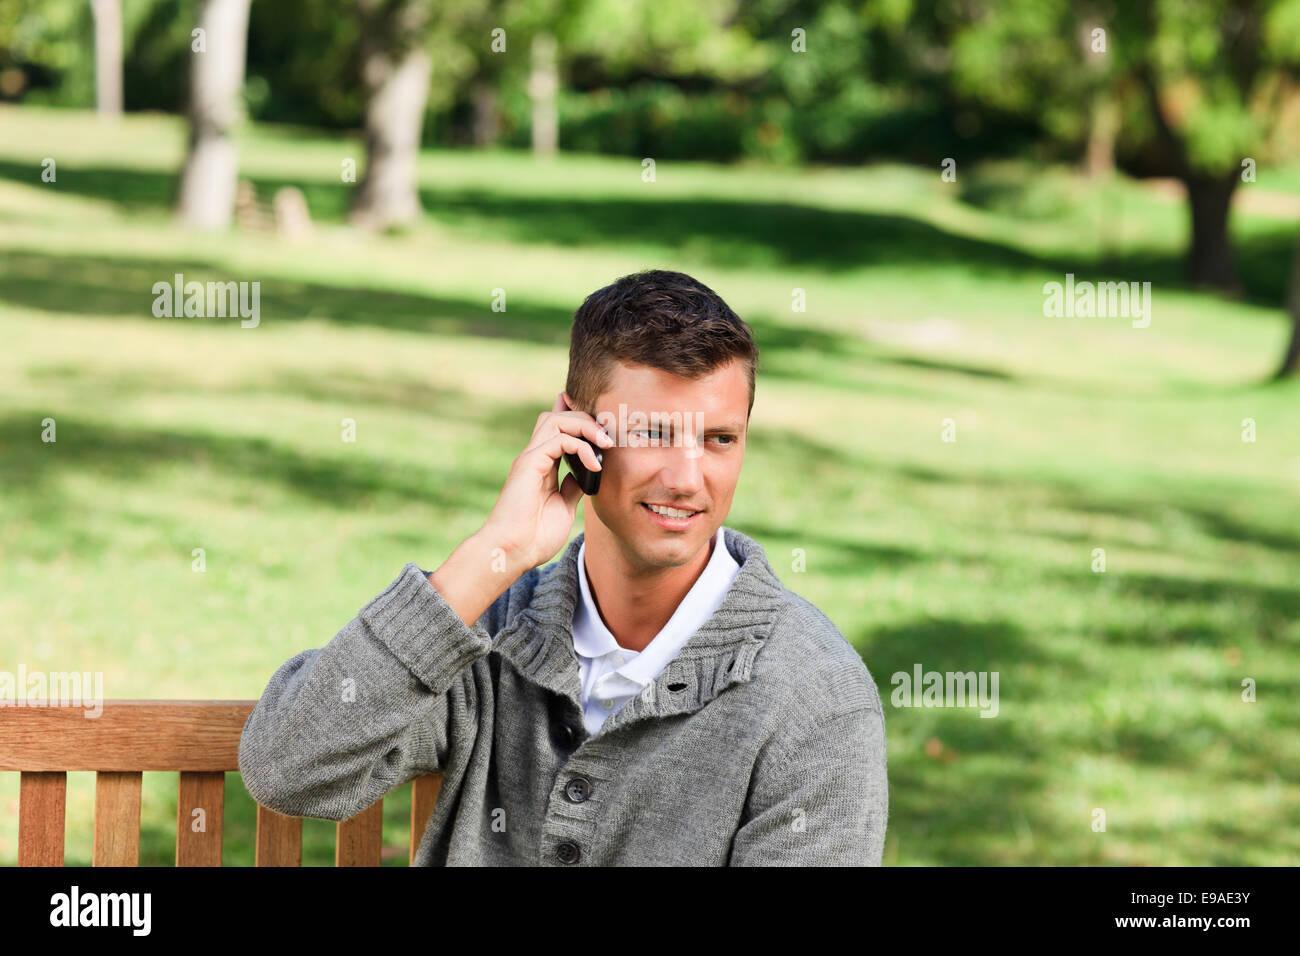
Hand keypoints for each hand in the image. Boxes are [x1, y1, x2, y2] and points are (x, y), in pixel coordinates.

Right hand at [479, 391, 613, 571]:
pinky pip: (559, 439)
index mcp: (542, 465)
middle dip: (586, 419)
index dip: (579, 420)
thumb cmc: (535, 536)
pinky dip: (581, 446)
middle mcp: (534, 456)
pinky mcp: (529, 463)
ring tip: (605, 444)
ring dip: (585, 426)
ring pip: (556, 419)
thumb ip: (572, 487)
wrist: (513, 552)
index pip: (558, 428)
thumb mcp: (564, 507)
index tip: (605, 431)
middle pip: (558, 416)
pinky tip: (594, 465)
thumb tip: (585, 475)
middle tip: (609, 438)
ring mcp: (530, 458)